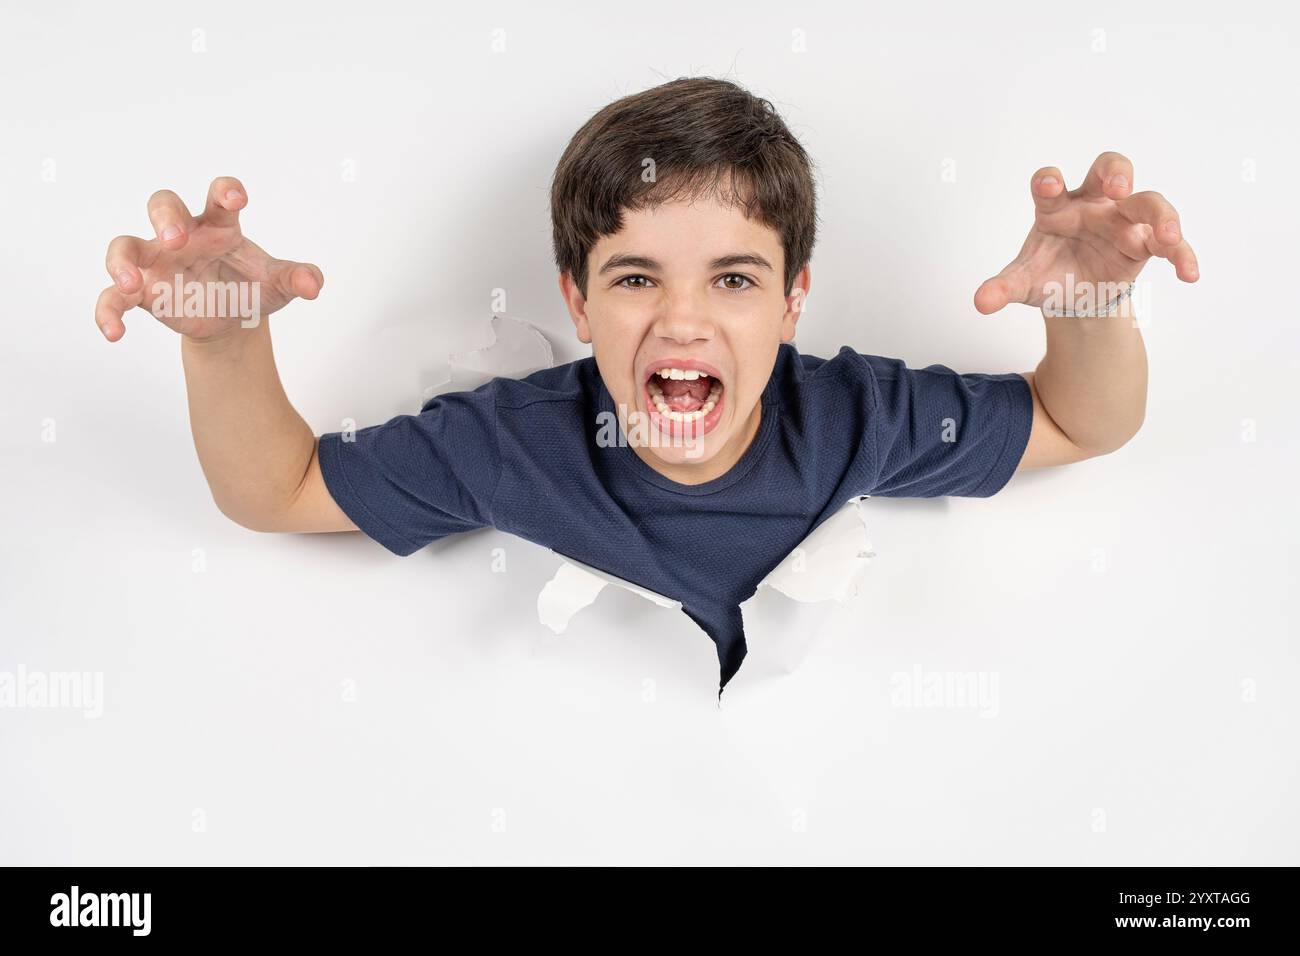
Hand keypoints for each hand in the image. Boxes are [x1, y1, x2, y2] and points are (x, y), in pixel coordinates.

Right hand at [95, 176, 323, 341]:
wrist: (232, 319)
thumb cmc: (250, 287)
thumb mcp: (277, 285)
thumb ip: (298, 278)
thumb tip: (314, 285)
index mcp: (219, 226)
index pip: (218, 197)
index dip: (224, 191)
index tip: (235, 198)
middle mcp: (183, 236)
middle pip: (163, 205)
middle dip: (166, 217)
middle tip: (176, 237)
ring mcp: (157, 261)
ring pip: (125, 246)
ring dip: (121, 262)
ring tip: (130, 283)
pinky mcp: (143, 292)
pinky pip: (112, 297)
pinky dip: (107, 311)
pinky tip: (113, 332)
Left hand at [973, 151, 1197, 314]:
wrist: (1073, 295)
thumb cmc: (1048, 273)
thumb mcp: (1023, 283)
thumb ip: (1002, 288)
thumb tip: (980, 302)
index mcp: (1055, 206)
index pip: (1049, 184)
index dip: (1048, 181)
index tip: (1048, 186)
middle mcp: (1092, 204)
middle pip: (1109, 169)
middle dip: (1116, 172)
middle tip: (1118, 186)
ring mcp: (1122, 220)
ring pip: (1148, 202)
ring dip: (1159, 214)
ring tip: (1167, 235)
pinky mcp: (1146, 243)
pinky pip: (1170, 244)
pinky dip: (1183, 255)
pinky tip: (1189, 274)